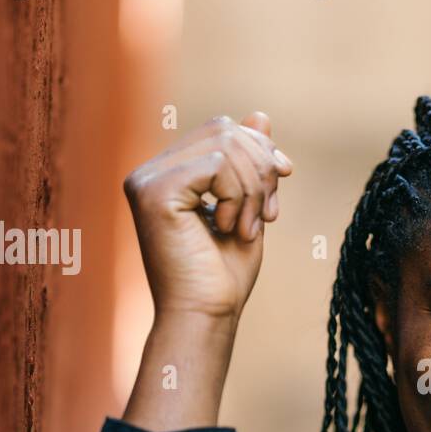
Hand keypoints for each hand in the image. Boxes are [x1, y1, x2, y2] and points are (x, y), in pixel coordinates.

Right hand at [122, 111, 292, 321]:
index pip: (220, 130)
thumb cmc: (223, 276)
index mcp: (167, 174)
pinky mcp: (154, 192)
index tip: (283, 179)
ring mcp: (147, 180)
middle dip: (262, 167)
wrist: (206, 316)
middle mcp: (149, 172)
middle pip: (224, 129)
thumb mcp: (247, 207)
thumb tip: (259, 115)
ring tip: (248, 228)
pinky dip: (239, 197)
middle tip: (269, 214)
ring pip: (226, 145)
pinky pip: (217, 164)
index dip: (259, 149)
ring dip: (254, 189)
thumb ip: (249, 163)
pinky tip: (231, 229)